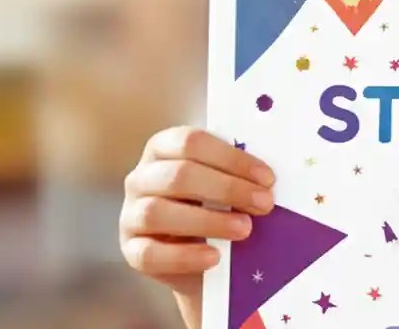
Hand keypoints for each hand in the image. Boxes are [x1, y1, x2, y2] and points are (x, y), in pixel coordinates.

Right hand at [120, 127, 274, 300]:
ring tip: (244, 229)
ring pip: (157, 213)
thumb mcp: (228, 185)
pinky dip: (185, 256)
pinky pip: (150, 254)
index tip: (267, 178)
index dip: (231, 158)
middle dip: (227, 189)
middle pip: (178, 175)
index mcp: (164, 148)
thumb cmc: (219, 207)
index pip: (192, 142)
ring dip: (208, 221)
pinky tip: (215, 257)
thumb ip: (240, 175)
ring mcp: (131, 215)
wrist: (203, 256)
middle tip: (264, 204)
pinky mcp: (132, 250)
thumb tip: (267, 178)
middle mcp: (141, 178)